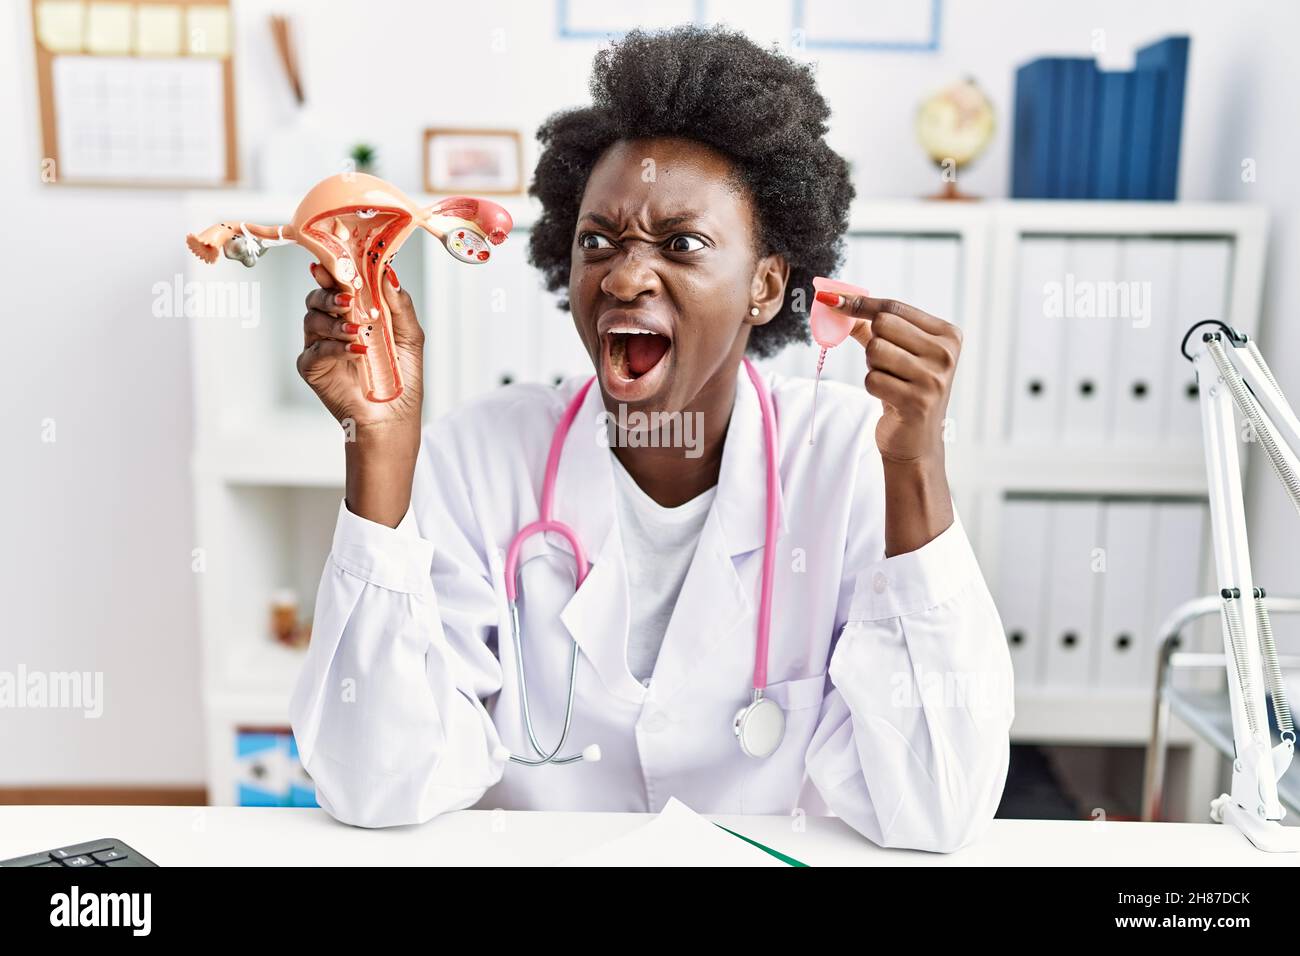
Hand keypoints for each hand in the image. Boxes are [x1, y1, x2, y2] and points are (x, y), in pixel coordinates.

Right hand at [297, 262, 424, 433]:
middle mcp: (333, 325)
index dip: (335, 271)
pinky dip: (335, 347)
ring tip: (358, 331)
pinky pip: (316, 350)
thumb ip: (399, 305)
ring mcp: (320, 345)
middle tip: (346, 299)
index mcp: (354, 312)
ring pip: (313, 319)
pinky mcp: (312, 367)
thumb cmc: (401, 377)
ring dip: (335, 322)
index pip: (339, 284)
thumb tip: (389, 274)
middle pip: (317, 297)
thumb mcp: (409, 336)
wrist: (394, 416)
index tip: (338, 262)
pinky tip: (355, 351)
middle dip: (329, 294)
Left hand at [823, 295, 961, 464]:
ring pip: (876, 351)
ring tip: (891, 381)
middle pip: (884, 325)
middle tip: (886, 365)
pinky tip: (889, 397)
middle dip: (873, 343)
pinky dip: (872, 386)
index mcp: (947, 335)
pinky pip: (872, 379)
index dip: (860, 304)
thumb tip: (836, 301)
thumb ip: (870, 328)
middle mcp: (946, 354)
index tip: (832, 298)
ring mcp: (934, 378)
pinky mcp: (917, 401)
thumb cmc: (905, 391)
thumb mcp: (896, 354)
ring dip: (873, 366)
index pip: (894, 308)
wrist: (917, 441)